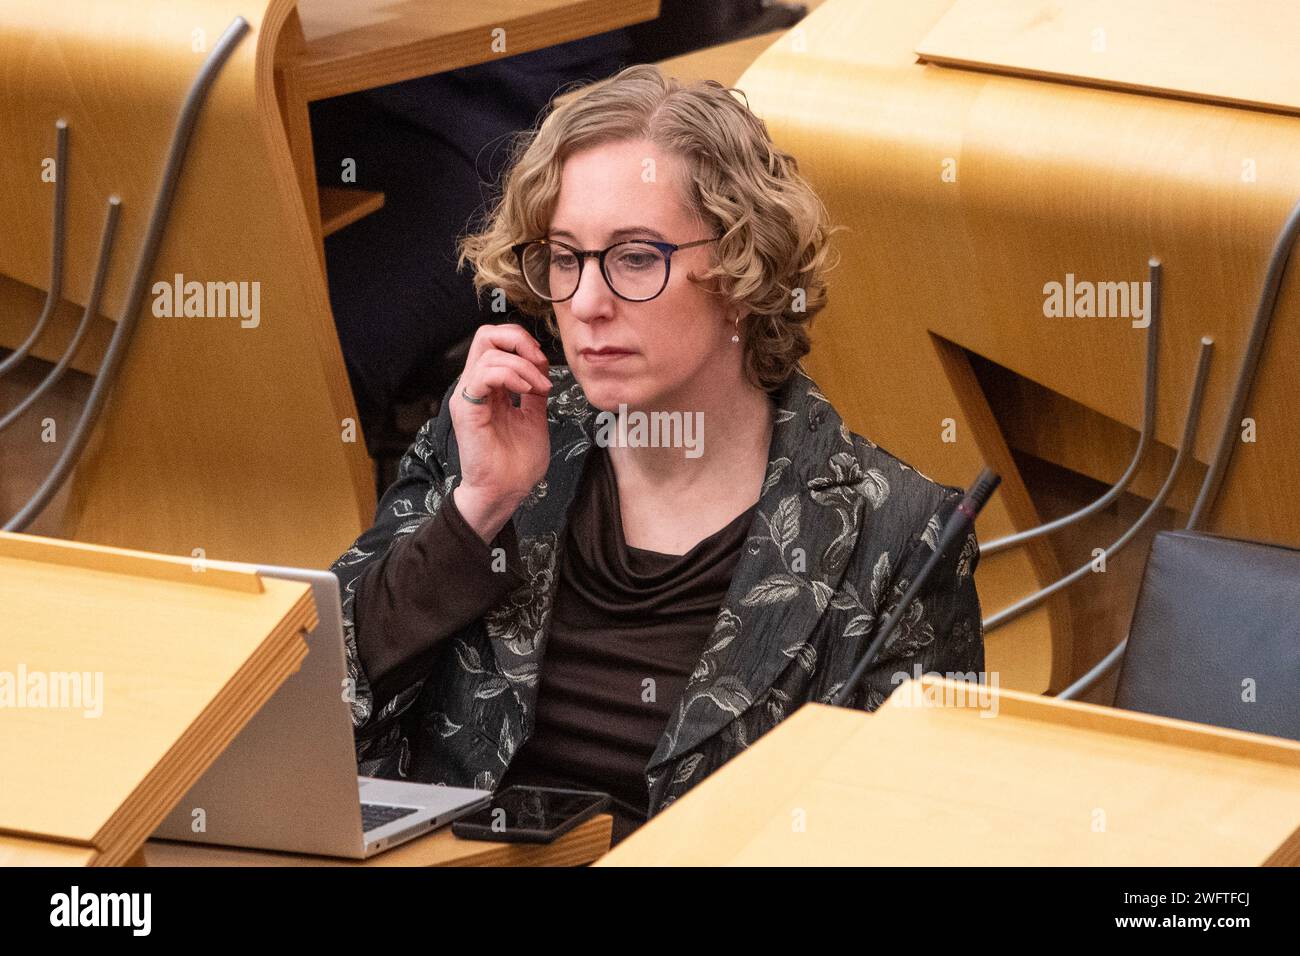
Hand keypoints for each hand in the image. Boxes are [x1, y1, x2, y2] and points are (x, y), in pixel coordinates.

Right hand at [449, 323, 552, 542]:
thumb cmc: (515, 464)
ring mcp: (468, 396)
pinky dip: (510, 374)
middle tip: (539, 362)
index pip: (497, 343)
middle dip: (518, 340)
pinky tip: (526, 391)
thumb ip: (534, 393)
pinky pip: (484, 374)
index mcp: (490, 388)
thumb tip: (543, 370)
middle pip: (486, 335)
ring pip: (487, 350)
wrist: (505, 493)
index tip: (545, 365)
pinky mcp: (467, 409)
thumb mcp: (534, 418)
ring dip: (522, 364)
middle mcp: (475, 387)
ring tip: (538, 388)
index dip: (523, 344)